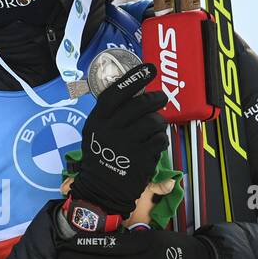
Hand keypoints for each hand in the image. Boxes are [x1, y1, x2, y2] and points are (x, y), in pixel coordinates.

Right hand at [68, 64, 168, 218]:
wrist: (101, 189)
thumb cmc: (100, 158)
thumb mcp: (96, 132)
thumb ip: (110, 114)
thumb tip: (135, 91)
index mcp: (97, 120)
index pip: (117, 92)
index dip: (135, 78)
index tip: (150, 69)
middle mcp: (110, 130)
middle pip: (141, 104)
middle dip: (156, 99)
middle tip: (161, 98)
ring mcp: (125, 144)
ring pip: (153, 122)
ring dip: (159, 123)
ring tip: (156, 128)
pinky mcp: (139, 158)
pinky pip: (159, 140)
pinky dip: (161, 140)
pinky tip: (155, 144)